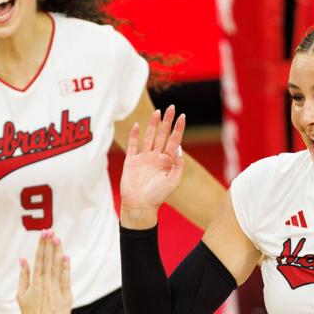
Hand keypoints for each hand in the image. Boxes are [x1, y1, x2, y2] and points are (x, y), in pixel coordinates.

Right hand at [17, 230, 71, 313]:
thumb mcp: (21, 295)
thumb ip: (23, 276)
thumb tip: (22, 259)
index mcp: (35, 283)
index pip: (39, 260)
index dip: (41, 246)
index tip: (44, 234)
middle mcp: (46, 284)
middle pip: (48, 260)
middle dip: (49, 244)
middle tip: (50, 230)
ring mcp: (57, 290)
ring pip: (57, 267)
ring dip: (57, 251)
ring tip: (58, 238)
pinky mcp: (66, 297)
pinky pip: (66, 279)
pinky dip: (66, 267)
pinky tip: (65, 256)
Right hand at [119, 105, 185, 228]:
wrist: (139, 206)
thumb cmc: (157, 196)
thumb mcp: (173, 181)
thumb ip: (178, 165)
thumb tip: (180, 147)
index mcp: (167, 162)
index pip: (175, 140)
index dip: (178, 128)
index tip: (182, 116)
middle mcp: (156, 157)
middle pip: (163, 135)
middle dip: (167, 121)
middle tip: (171, 107)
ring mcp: (143, 158)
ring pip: (149, 137)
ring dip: (153, 125)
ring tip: (157, 112)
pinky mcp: (131, 161)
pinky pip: (133, 145)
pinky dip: (134, 135)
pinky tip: (136, 125)